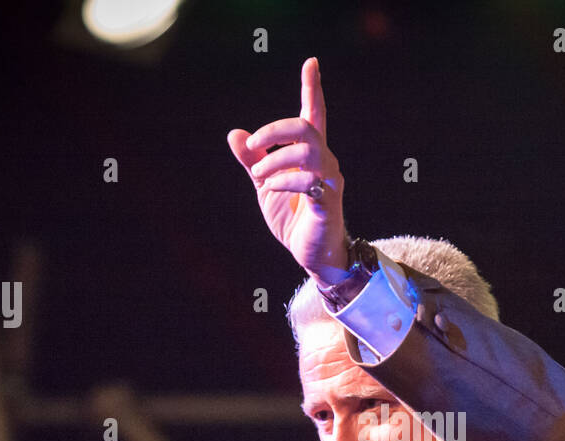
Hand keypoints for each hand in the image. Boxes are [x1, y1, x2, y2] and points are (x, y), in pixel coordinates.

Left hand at [227, 56, 349, 284]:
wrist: (312, 254)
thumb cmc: (292, 217)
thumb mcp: (265, 184)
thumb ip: (252, 159)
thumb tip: (235, 134)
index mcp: (309, 154)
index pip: (313, 114)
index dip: (312, 88)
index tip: (310, 62)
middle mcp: (324, 161)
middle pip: (306, 126)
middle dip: (275, 130)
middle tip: (252, 147)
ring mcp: (329, 180)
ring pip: (307, 151)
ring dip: (275, 159)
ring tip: (259, 175)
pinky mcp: (328, 201)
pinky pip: (308, 181)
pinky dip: (283, 181)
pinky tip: (271, 189)